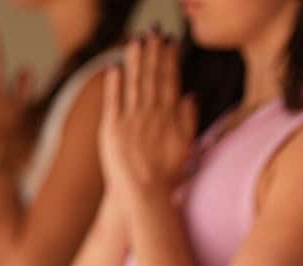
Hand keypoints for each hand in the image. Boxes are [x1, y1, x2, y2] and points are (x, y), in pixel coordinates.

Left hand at [100, 33, 195, 205]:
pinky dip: (114, 84)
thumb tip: (191, 96)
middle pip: (152, 79)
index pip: (169, 83)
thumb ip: (188, 119)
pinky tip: (115, 68)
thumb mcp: (185, 146)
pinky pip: (113, 102)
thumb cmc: (166, 174)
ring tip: (136, 42)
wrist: (144, 193)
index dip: (169, 62)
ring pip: (134, 85)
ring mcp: (130, 121)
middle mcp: (151, 116)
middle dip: (153, 55)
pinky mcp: (112, 129)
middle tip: (153, 36)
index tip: (169, 45)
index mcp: (169, 119)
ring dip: (135, 62)